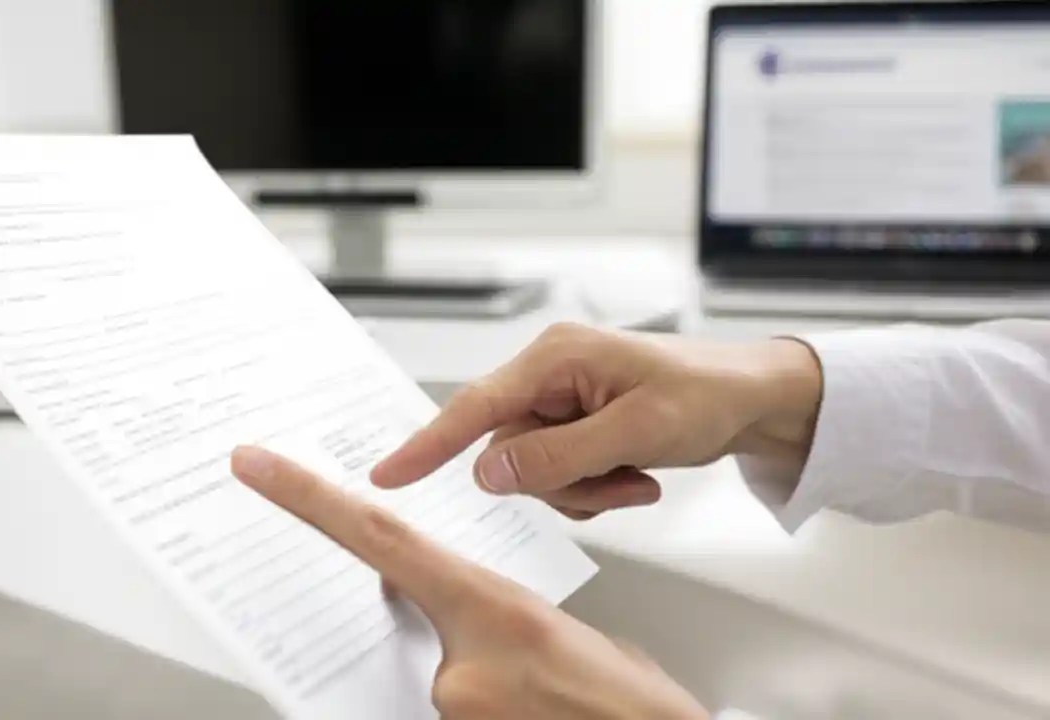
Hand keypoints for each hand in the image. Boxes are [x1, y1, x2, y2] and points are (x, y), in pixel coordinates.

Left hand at [231, 446, 708, 719]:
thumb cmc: (634, 705)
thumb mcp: (561, 632)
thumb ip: (494, 611)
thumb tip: (456, 613)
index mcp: (496, 611)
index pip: (378, 539)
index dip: (308, 498)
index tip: (257, 468)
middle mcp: (463, 667)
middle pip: (417, 626)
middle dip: (454, 636)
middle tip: (525, 668)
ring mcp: (457, 713)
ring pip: (440, 679)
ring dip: (482, 683)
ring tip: (546, 699)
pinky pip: (452, 710)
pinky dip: (486, 706)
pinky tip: (532, 710)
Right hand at [372, 323, 822, 519]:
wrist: (754, 399)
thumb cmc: (707, 394)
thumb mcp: (635, 431)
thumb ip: (558, 456)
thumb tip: (489, 473)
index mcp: (554, 359)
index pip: (475, 407)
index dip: (428, 444)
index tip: (387, 475)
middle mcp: (548, 376)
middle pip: (510, 453)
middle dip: (562, 481)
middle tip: (622, 480)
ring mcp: (561, 403)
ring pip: (534, 472)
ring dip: (586, 489)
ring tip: (637, 476)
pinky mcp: (575, 426)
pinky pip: (559, 475)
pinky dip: (596, 488)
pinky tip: (636, 475)